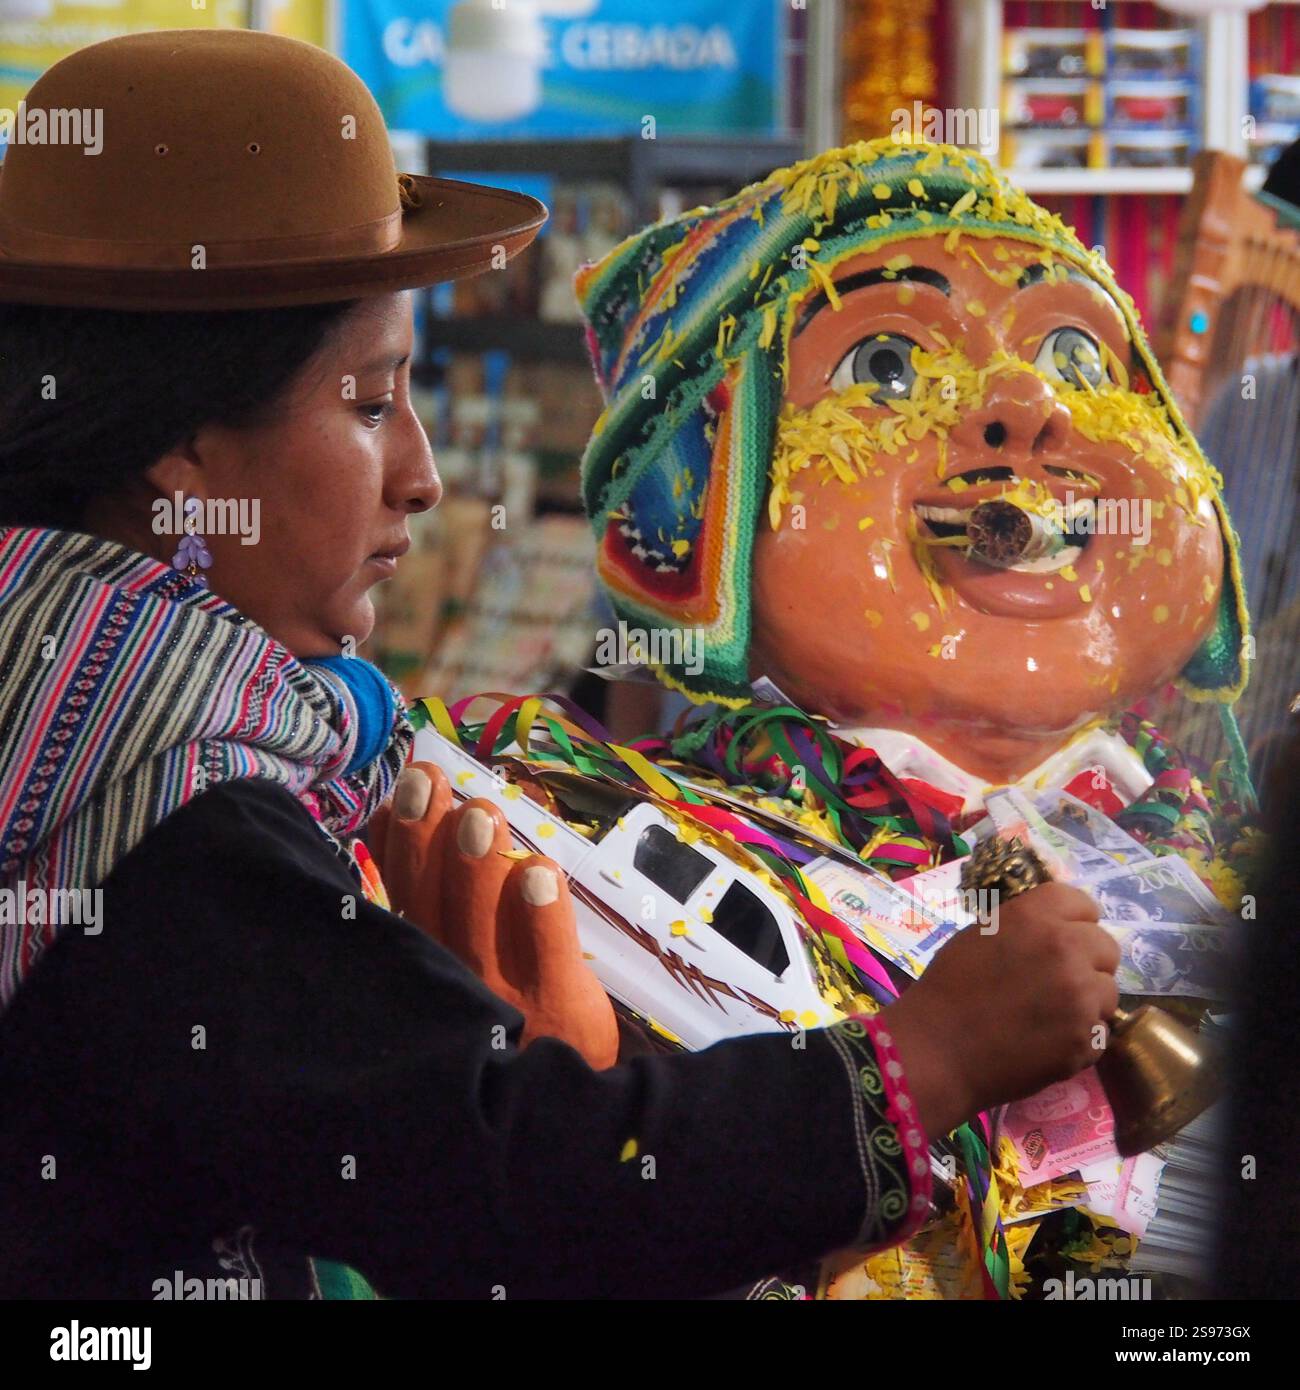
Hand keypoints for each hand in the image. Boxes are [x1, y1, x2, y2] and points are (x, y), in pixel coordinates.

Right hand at [368, 762, 619, 1069]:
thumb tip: (387, 819)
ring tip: (479, 813)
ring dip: (479, 864)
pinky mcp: (558, 1002)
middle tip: (430, 781)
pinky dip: (543, 913)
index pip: (405, 886)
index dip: (402, 832)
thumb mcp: (448, 955)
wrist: (549, 1109)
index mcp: (426, 955)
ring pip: (485, 918)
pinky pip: (548, 952)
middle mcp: (455, 970)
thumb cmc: (496, 1012)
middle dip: (429, 834)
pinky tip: (539, 872)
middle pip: (436, 895)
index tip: (410, 779)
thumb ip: (425, 889)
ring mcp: (505, 988)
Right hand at [882, 881, 1119, 1137]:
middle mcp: (1067, 949)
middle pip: (1107, 947)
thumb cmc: (948, 987)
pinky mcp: (1086, 1039)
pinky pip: (1099, 1031)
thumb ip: (1025, 925)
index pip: (1083, 903)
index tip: (1064, 936)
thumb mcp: (981, 935)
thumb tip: (1054, 926)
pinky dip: (1080, 1037)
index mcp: (1035, 916)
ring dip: (1087, 1001)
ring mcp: (1081, 996)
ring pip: (1108, 991)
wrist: (938, 1049)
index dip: (1074, 921)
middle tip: (1059, 980)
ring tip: (1051, 1015)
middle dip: (1088, 961)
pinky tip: (1049, 1041)